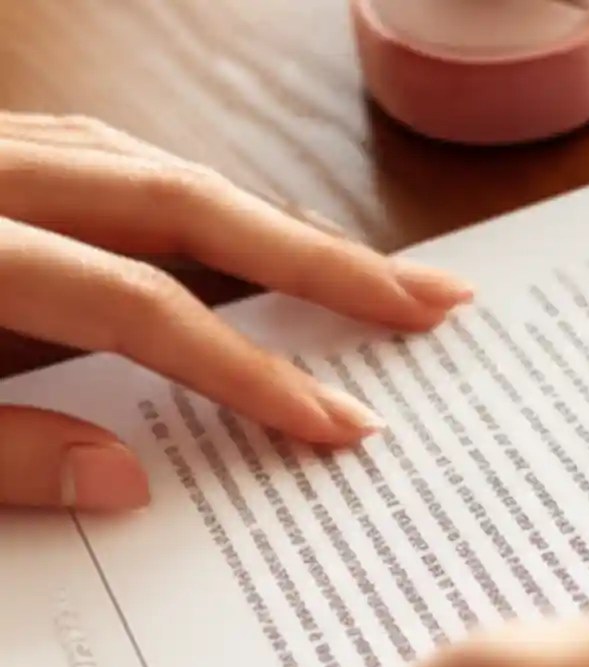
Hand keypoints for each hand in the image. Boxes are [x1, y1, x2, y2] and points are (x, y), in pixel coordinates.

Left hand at [0, 112, 470, 511]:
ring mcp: (5, 148)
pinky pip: (129, 158)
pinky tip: (262, 232)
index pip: (140, 307)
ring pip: (169, 166)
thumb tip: (124, 482)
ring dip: (280, 222)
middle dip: (321, 259)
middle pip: (190, 203)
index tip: (335, 425)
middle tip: (431, 301)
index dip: (246, 369)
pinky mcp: (4, 148)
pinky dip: (211, 200)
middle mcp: (0, 177)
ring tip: (375, 273)